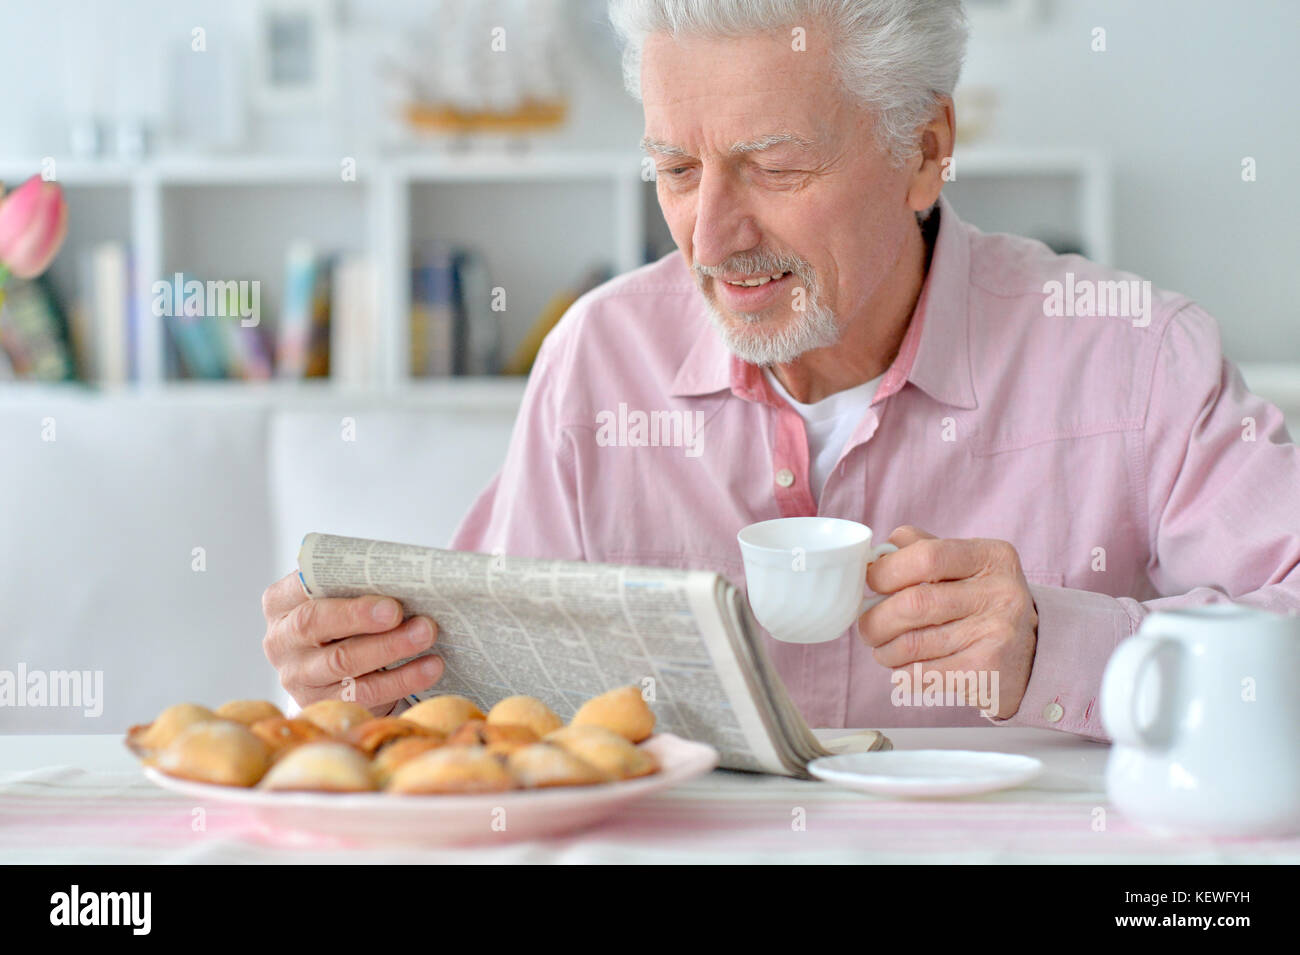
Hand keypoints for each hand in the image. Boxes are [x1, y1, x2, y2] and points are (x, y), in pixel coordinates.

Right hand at [261, 571, 443, 715]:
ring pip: (343, 662)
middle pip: (314, 625)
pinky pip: (363, 693)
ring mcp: (298, 676)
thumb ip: (357, 585)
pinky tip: (430, 667)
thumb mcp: (340, 598)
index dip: (331, 582)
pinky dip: (402, 679)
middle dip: (359, 616)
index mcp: (280, 604)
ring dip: (390, 647)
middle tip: (398, 611)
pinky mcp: (322, 703)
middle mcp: (281, 641)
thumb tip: (404, 576)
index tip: (372, 586)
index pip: (299, 589)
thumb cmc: (345, 618)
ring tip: (426, 633)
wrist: (342, 667)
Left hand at [859, 526, 1037, 718]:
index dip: (886, 571)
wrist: (1031, 657)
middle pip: (914, 603)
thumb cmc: (980, 604)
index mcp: (992, 557)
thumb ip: (922, 549)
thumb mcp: (965, 566)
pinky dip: (901, 674)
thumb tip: (875, 556)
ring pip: (913, 643)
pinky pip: (922, 674)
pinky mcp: (987, 671)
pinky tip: (904, 669)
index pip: (928, 556)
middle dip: (876, 619)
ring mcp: (996, 633)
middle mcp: (1000, 593)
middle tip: (868, 628)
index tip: (872, 584)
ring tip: (884, 650)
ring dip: (885, 651)